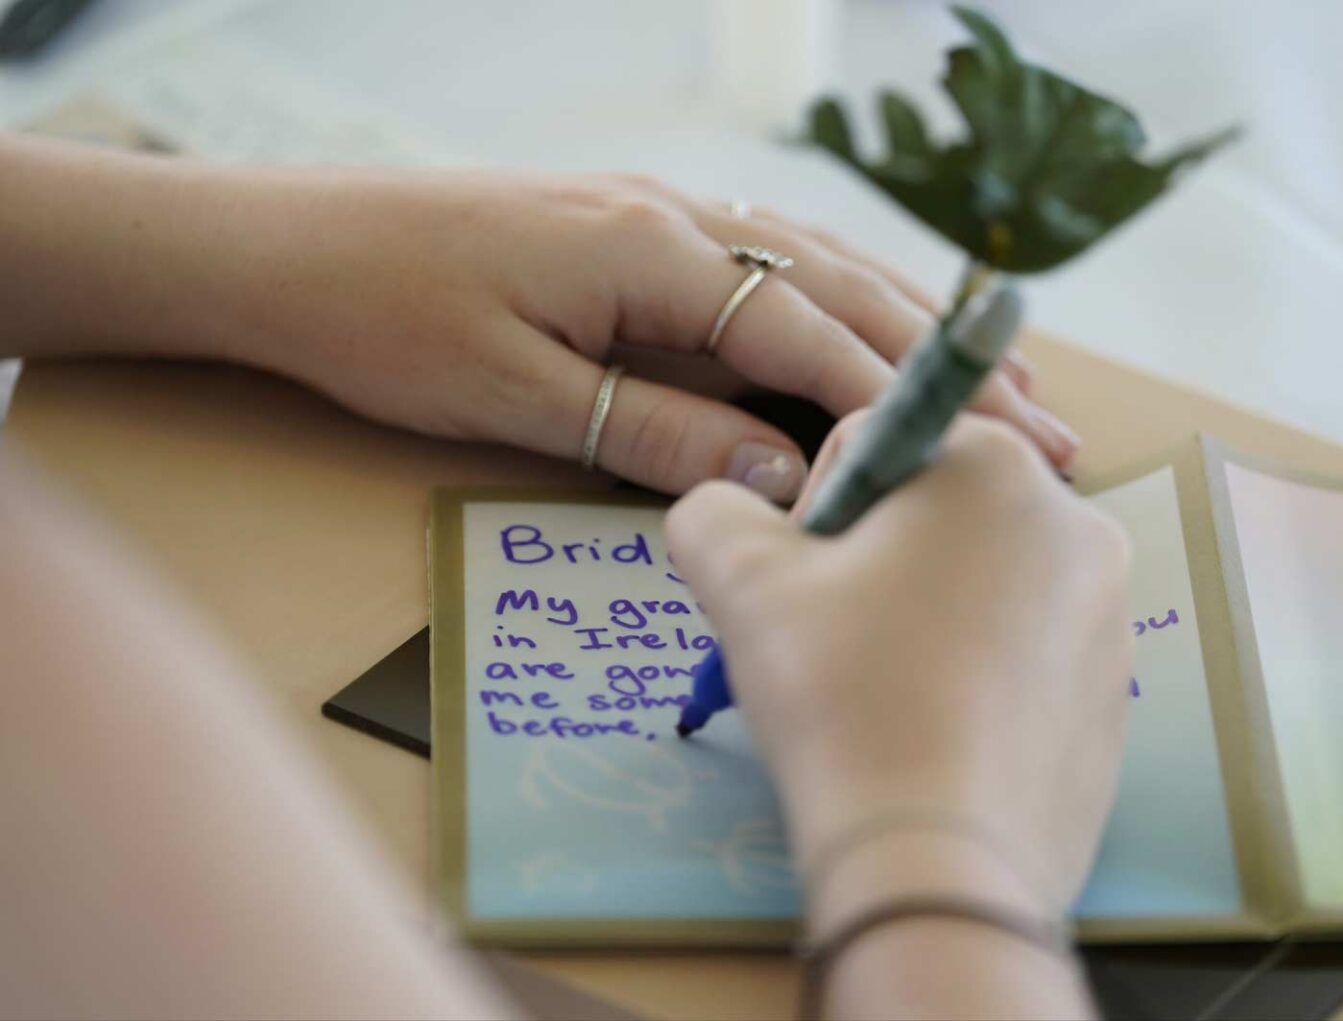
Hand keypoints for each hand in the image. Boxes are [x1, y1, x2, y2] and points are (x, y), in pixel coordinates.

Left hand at [215, 170, 1077, 497]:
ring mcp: (665, 218)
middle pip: (844, 294)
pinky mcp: (644, 236)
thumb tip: (782, 479)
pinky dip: (843, 318)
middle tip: (1046, 436)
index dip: (897, 404)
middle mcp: (678, 218)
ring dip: (913, 341)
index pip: (808, 331)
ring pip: (823, 274)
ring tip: (1001, 399)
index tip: (983, 464)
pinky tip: (881, 351)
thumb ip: (654, 432)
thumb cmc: (386, 317)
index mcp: (652, 250)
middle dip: (946, 373)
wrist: (289, 244)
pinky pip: (772, 274)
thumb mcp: (517, 394)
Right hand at [665, 414, 1130, 922]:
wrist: (941, 866)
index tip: (808, 590)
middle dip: (873, 566)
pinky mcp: (1114, 694)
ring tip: (882, 698)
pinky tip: (933, 735)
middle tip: (836, 647)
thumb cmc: (847, 699)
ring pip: (976, 586)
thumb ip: (712, 512)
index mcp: (994, 464)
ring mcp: (1109, 614)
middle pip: (932, 514)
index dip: (817, 516)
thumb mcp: (742, 584)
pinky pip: (1021, 657)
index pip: (873, 444)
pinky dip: (972, 679)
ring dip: (919, 621)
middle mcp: (1075, 521)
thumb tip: (721, 512)